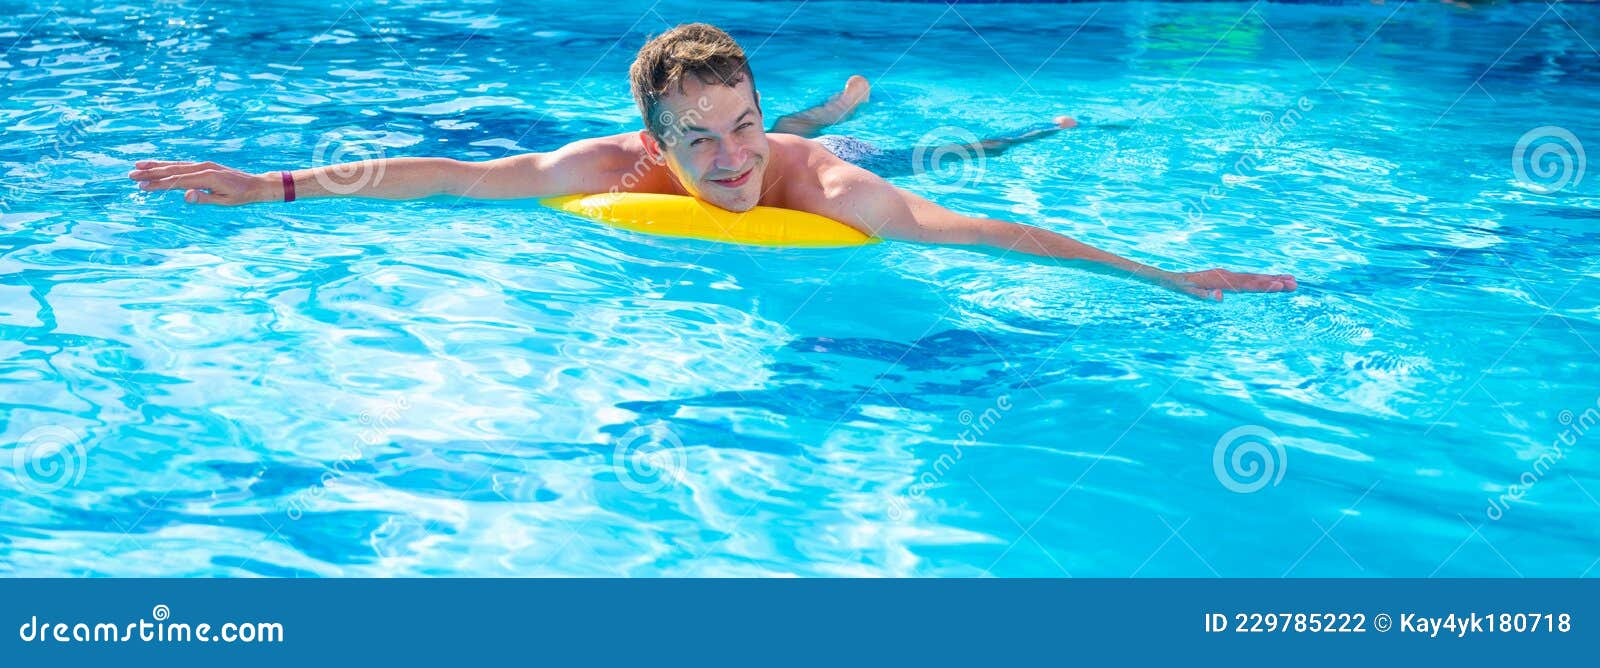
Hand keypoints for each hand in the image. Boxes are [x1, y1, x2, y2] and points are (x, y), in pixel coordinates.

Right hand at [128, 160, 274, 205]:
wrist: (255, 184)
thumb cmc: (241, 196)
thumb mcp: (224, 201)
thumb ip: (204, 198)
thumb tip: (185, 195)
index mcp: (207, 177)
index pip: (177, 181)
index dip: (158, 184)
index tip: (142, 185)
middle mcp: (203, 167)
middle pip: (172, 170)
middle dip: (151, 172)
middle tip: (131, 174)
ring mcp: (203, 165)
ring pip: (175, 165)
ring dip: (156, 165)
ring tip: (138, 165)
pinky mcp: (204, 165)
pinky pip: (183, 165)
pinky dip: (169, 164)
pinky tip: (158, 166)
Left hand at [1165, 268, 1297, 300]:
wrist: (1173, 279)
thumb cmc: (1181, 288)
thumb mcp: (1189, 294)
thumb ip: (1204, 296)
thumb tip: (1219, 297)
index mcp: (1221, 280)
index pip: (1247, 284)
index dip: (1264, 286)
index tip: (1281, 286)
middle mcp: (1228, 275)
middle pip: (1255, 279)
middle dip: (1275, 282)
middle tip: (1295, 284)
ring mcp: (1228, 275)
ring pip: (1254, 277)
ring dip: (1272, 279)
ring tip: (1292, 281)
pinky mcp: (1227, 277)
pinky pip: (1248, 278)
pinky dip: (1261, 279)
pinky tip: (1272, 280)